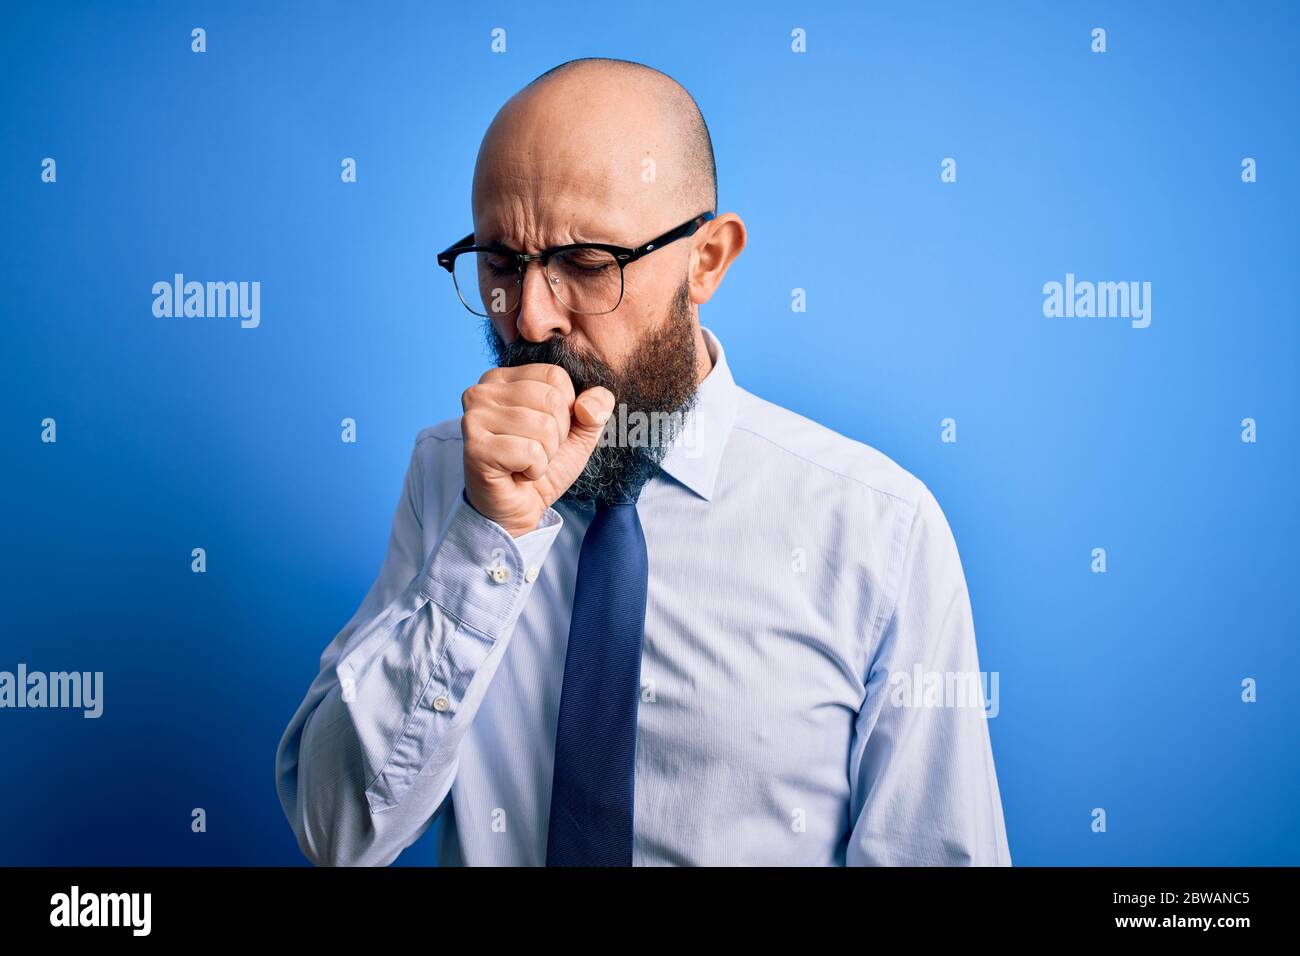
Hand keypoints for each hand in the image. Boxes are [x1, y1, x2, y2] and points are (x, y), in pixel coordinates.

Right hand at [461, 364, 614, 536]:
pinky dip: (535, 469)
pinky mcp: (475, 448)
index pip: (555, 376)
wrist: (519, 509)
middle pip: (551, 399)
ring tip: (526, 462)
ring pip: (543, 426)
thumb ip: (595, 407)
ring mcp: (473, 419)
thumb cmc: (541, 465)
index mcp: (502, 379)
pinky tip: (518, 474)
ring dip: (546, 454)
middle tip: (536, 450)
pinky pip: (530, 452)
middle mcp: (481, 392)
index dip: (567, 409)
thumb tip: (590, 407)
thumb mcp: (579, 431)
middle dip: (557, 435)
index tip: (547, 430)